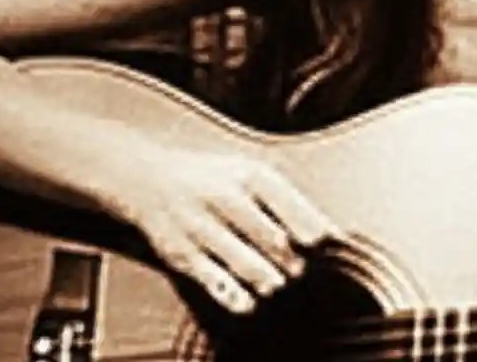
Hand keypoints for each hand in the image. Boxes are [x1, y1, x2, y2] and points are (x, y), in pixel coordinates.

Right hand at [105, 141, 339, 314]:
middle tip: (300, 271)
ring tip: (276, 283)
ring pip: (248, 263)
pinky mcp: (182, 254)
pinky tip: (247, 300)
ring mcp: (203, 226)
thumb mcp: (251, 176)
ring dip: (269, 279)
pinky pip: (214, 280)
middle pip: (276, 241)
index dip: (315, 234)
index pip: (294, 208)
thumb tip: (330, 235)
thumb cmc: (212, 180)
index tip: (325, 249)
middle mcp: (227, 198)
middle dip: (295, 263)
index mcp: (252, 176)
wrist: (146, 179)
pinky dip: (235, 295)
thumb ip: (289, 203)